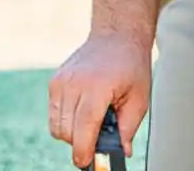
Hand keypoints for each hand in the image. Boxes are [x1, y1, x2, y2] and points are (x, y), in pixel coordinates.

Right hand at [48, 32, 151, 167]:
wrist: (116, 36)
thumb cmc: (131, 66)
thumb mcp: (139, 98)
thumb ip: (128, 128)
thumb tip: (121, 152)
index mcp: (97, 87)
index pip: (84, 127)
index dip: (83, 149)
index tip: (84, 162)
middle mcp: (74, 83)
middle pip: (67, 130)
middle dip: (80, 142)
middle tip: (98, 138)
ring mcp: (61, 81)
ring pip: (57, 125)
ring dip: (71, 133)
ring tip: (92, 122)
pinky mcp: (54, 81)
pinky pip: (54, 114)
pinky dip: (65, 120)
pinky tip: (82, 111)